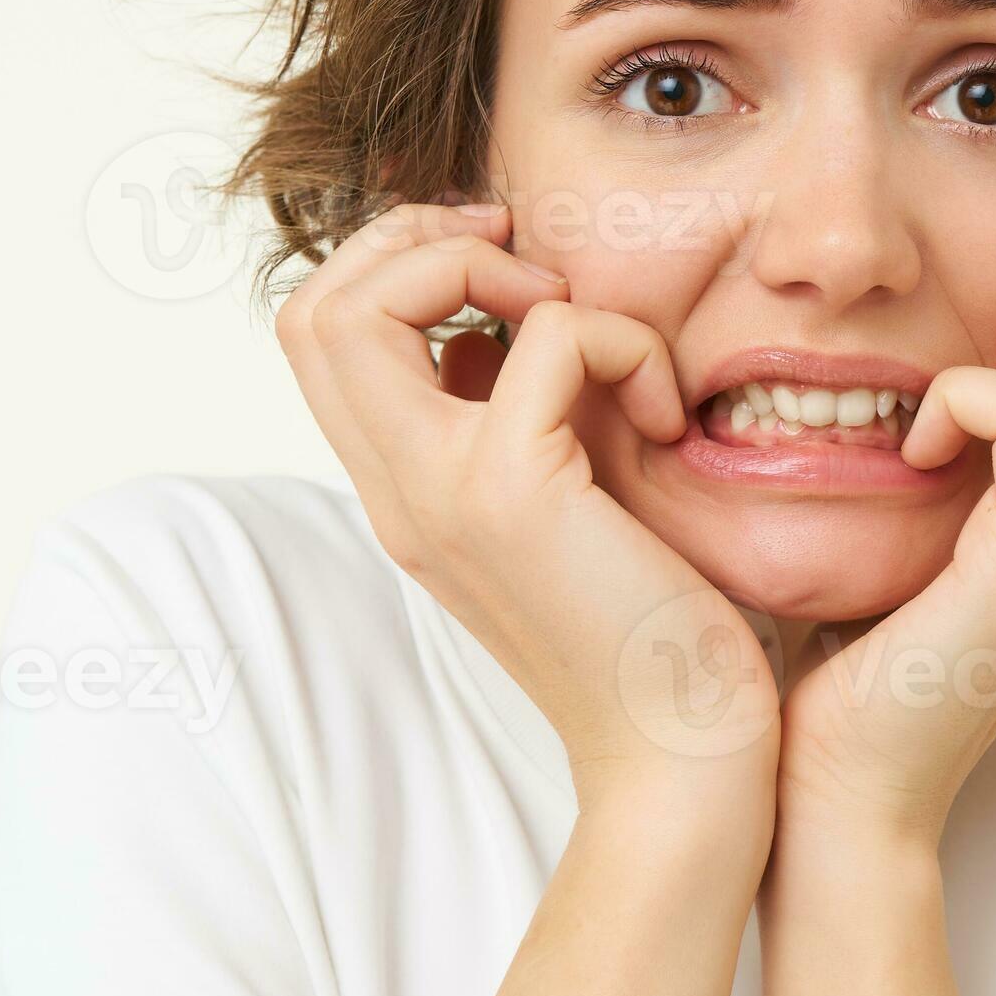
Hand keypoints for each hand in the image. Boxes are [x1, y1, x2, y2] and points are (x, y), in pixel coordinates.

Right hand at [275, 200, 779, 828]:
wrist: (684, 756)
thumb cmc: (654, 628)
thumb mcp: (568, 495)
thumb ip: (522, 409)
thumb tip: (527, 310)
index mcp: (405, 491)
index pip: (315, 335)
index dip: (394, 262)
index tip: (502, 271)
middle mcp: (399, 492)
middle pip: (311, 308)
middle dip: (416, 239)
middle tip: (523, 267)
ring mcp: (441, 493)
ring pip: (367, 304)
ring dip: (493, 271)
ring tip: (583, 333)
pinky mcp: (514, 493)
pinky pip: (549, 333)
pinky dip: (622, 340)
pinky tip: (666, 417)